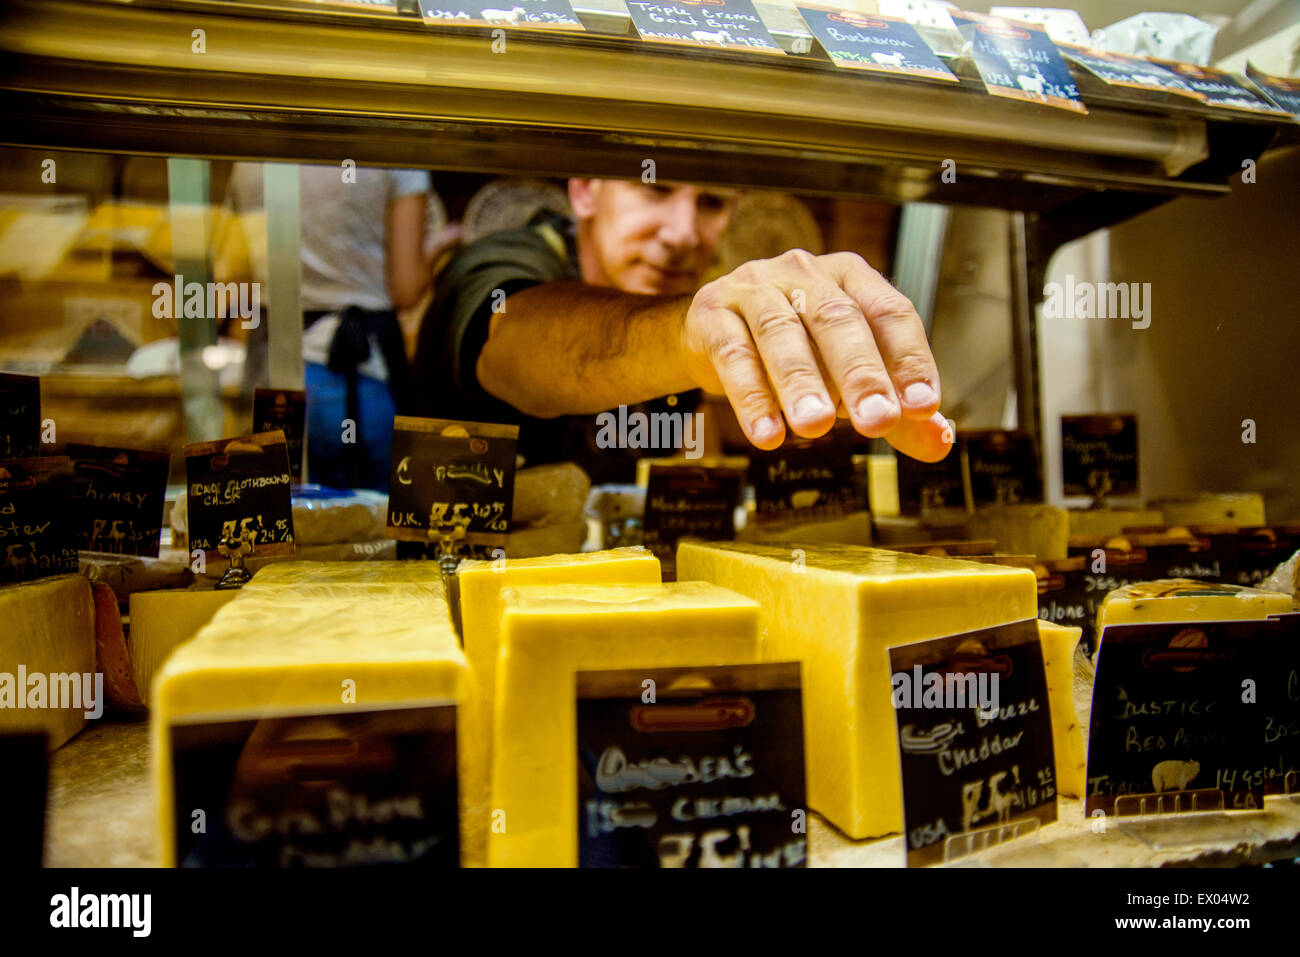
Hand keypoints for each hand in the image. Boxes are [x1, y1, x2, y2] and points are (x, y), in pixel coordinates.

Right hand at [680, 249, 952, 461]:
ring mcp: (754, 288)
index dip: (909, 358)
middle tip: (877, 421)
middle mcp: (805, 272)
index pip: (890, 313)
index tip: (922, 405)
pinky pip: (733, 353)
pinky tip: (768, 434)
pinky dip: (751, 396)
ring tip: (815, 427)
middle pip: (838, 319)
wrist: (713, 335)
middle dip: (860, 374)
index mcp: (852, 277)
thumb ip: (894, 408)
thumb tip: (940, 441)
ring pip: (781, 333)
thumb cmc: (797, 351)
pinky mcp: (712, 313)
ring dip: (800, 383)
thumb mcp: (848, 377)